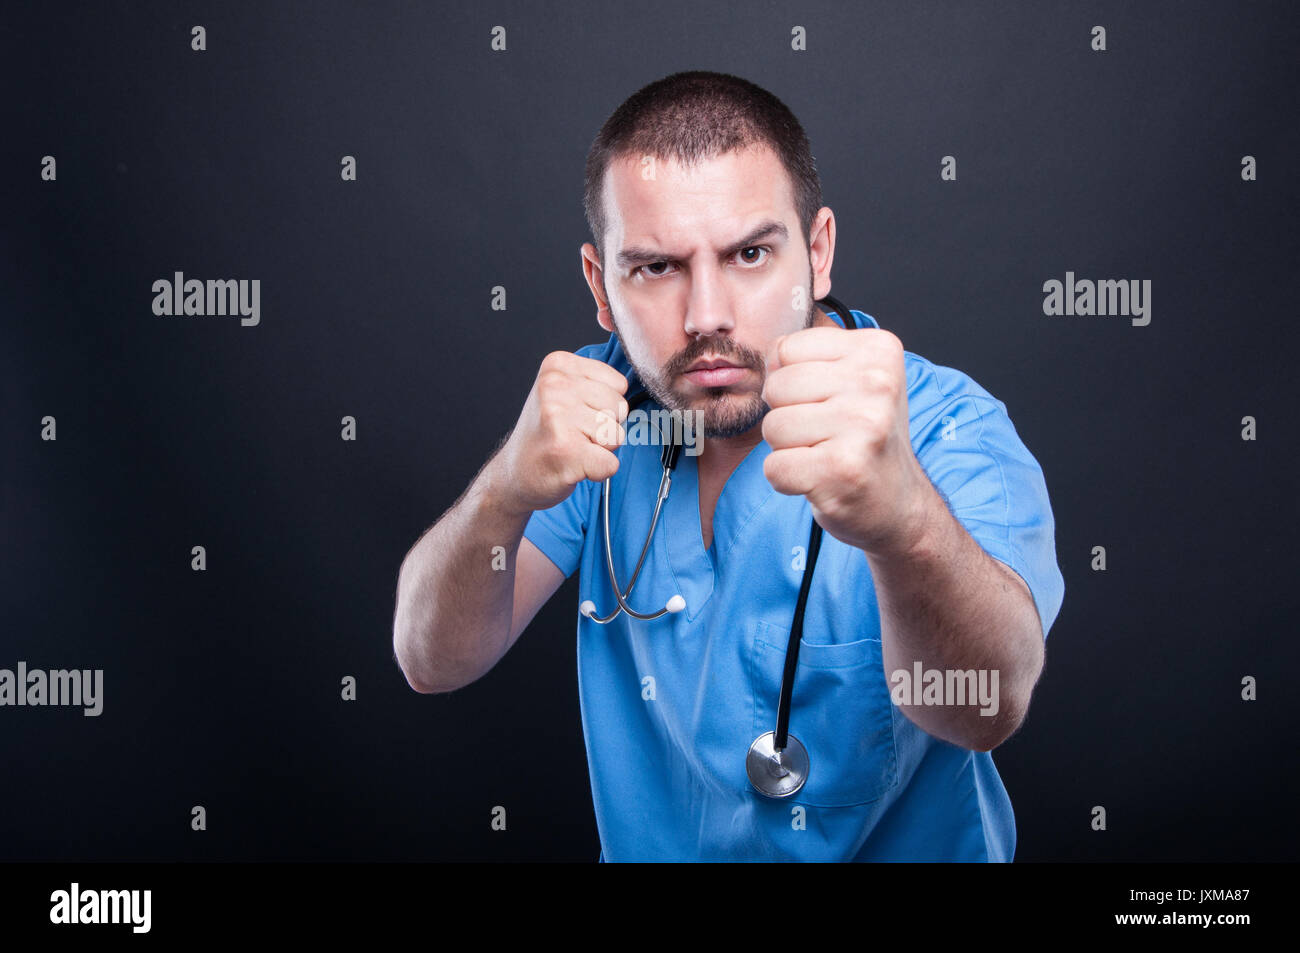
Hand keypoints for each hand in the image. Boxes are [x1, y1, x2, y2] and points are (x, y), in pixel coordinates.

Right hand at [494, 351, 628, 514]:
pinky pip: (610, 464)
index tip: (576, 414)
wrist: (515, 473)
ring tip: (571, 448)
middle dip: (604, 428)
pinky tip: (572, 465)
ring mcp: (558, 418)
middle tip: (573, 434)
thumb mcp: (565, 391)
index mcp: (558, 365)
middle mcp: (555, 386)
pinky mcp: (566, 451)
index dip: (605, 407)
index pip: (619, 384)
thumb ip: (597, 382)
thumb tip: (647, 378)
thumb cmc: (546, 434)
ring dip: (599, 449)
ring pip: (617, 436)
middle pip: (620, 409)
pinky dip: (597, 471)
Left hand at [760, 325, 929, 554]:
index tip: (828, 402)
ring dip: (787, 449)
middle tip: (825, 434)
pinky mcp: (842, 468)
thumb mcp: (849, 380)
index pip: (787, 348)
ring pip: (772, 426)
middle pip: (776, 386)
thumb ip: (807, 359)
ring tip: (824, 455)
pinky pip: (774, 467)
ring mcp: (863, 425)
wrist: (896, 502)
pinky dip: (786, 480)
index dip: (793, 380)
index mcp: (878, 350)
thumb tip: (769, 357)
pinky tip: (820, 479)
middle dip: (787, 415)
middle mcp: (877, 382)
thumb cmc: (864, 438)